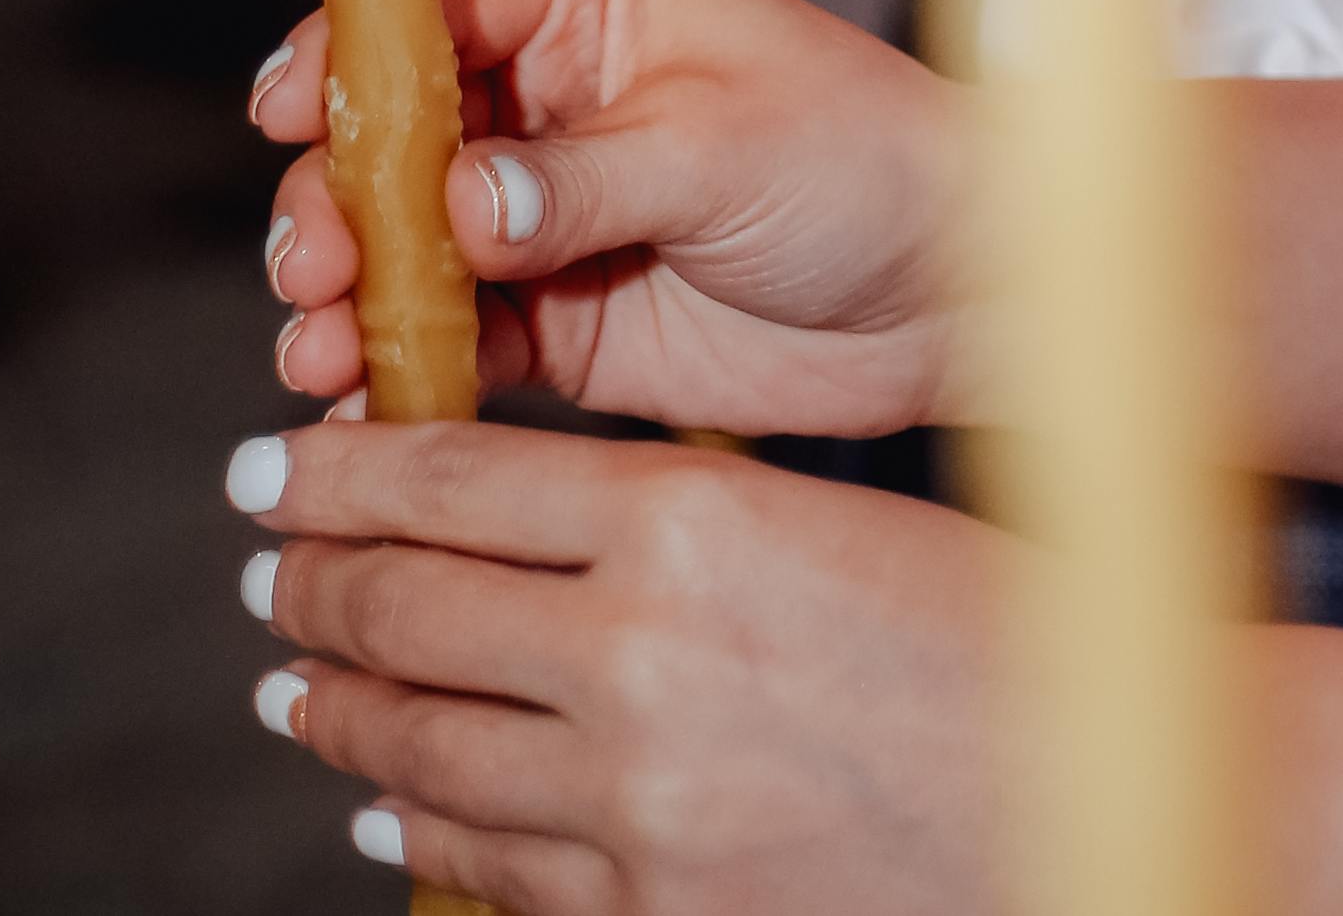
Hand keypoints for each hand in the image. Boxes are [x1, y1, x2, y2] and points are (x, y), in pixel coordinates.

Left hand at [235, 417, 1003, 914]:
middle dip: (313, 588)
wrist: (1077, 782)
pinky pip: (486, 856)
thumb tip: (515, 526)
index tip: (272, 471)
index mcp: (686, 518)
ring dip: (339, 708)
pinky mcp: (647, 902)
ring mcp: (631, 794)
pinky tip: (388, 799)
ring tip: (294, 684)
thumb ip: (665, 520)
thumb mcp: (811, 517)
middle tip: (265, 571)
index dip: (339, 477)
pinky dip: (416, 820)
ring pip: (420, 743)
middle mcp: (635, 649)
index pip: (452, 483)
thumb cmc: (972, 628)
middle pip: (409, 610)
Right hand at [257, 0, 974, 434]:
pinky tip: (356, 400)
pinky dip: (394, 366)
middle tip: (315, 264)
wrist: (948, 288)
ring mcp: (537, 207)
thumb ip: (580, 178)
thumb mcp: (721, 150)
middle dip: (334, 194)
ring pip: (400, 240)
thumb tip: (457, 202)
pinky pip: (447, 334)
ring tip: (319, 343)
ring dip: (345, 288)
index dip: (351, 51)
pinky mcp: (551, 314)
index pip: (435, 1)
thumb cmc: (864, 161)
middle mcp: (542, 90)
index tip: (289, 110)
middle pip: (390, 130)